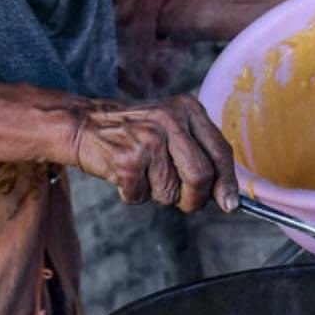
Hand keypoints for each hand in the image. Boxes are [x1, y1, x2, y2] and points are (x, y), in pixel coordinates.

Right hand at [53, 94, 239, 212]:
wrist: (84, 123)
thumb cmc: (134, 133)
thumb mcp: (172, 128)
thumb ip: (200, 154)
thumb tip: (227, 198)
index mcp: (188, 109)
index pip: (220, 151)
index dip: (228, 183)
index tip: (230, 205)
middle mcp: (171, 119)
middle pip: (201, 176)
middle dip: (194, 199)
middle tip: (183, 201)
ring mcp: (148, 138)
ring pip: (170, 192)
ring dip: (156, 194)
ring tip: (143, 173)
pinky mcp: (127, 158)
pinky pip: (141, 196)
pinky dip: (133, 194)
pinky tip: (125, 174)